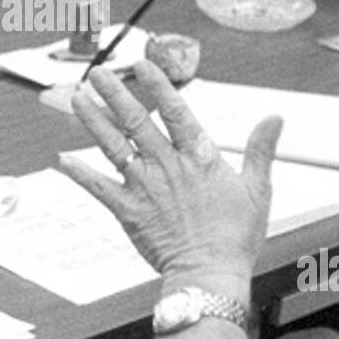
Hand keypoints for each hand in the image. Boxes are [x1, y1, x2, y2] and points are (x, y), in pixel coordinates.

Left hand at [58, 60, 283, 284]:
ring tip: (77, 97)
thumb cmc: (235, 237)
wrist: (209, 274)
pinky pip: (99, 187)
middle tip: (98, 72)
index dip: (158, 85)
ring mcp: (144, 187)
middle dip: (114, 93)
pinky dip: (80, 172)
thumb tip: (275, 118)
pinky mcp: (128, 211)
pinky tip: (63, 159)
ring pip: (113, 146)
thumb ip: (262, 149)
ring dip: (93, 120)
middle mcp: (167, 166)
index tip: (143, 64)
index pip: (176, 111)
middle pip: (136, 121)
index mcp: (198, 158)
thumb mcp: (259, 189)